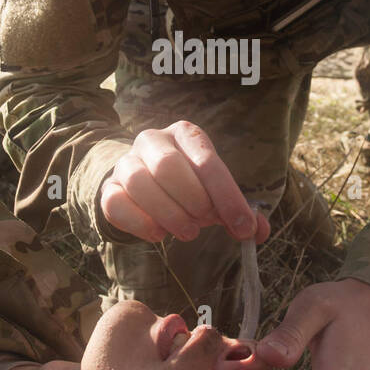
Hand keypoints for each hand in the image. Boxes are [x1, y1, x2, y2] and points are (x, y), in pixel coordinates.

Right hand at [100, 119, 270, 245]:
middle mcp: (153, 140)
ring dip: (169, 214)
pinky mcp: (109, 187)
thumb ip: (238, 210)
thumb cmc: (188, 185)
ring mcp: (126, 162)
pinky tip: (159, 234)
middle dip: (192, 201)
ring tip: (187, 232)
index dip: (227, 197)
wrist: (143, 178)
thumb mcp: (215, 191)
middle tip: (205, 223)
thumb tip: (260, 231)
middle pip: (168, 166)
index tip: (243, 227)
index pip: (207, 161)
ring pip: (140, 183)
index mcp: (186, 134)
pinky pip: (116, 204)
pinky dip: (140, 224)